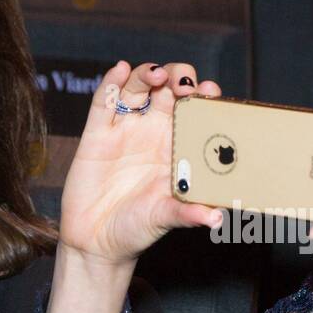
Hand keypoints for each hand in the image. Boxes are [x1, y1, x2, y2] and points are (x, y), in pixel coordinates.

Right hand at [56, 61, 222, 271]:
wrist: (97, 242)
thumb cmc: (137, 229)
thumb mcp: (166, 218)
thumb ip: (189, 213)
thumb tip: (215, 218)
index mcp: (177, 148)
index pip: (196, 111)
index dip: (204, 96)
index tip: (211, 92)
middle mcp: (154, 133)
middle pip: (170, 89)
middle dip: (180, 79)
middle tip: (184, 86)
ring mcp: (125, 130)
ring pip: (139, 87)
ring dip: (148, 73)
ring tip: (155, 75)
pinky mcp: (97, 133)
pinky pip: (105, 100)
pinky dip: (113, 81)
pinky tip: (121, 70)